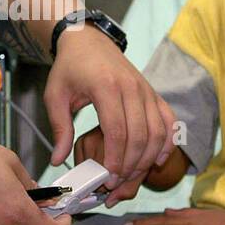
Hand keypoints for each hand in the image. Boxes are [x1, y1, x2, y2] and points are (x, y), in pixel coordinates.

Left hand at [45, 26, 176, 192]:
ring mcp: (146, 90)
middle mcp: (131, 87)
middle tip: (117, 184)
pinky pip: (169, 121)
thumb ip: (59, 128)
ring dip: (148, 159)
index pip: (117, 130)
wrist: (87, 40)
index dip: (116, 158)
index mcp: (106, 86)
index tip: (108, 177)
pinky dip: (168, 143)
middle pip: (140, 135)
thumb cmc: (70, 67)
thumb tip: (58, 161)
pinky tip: (157, 161)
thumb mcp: (55, 95)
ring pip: (158, 131)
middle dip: (131, 164)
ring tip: (132, 176)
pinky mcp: (153, 93)